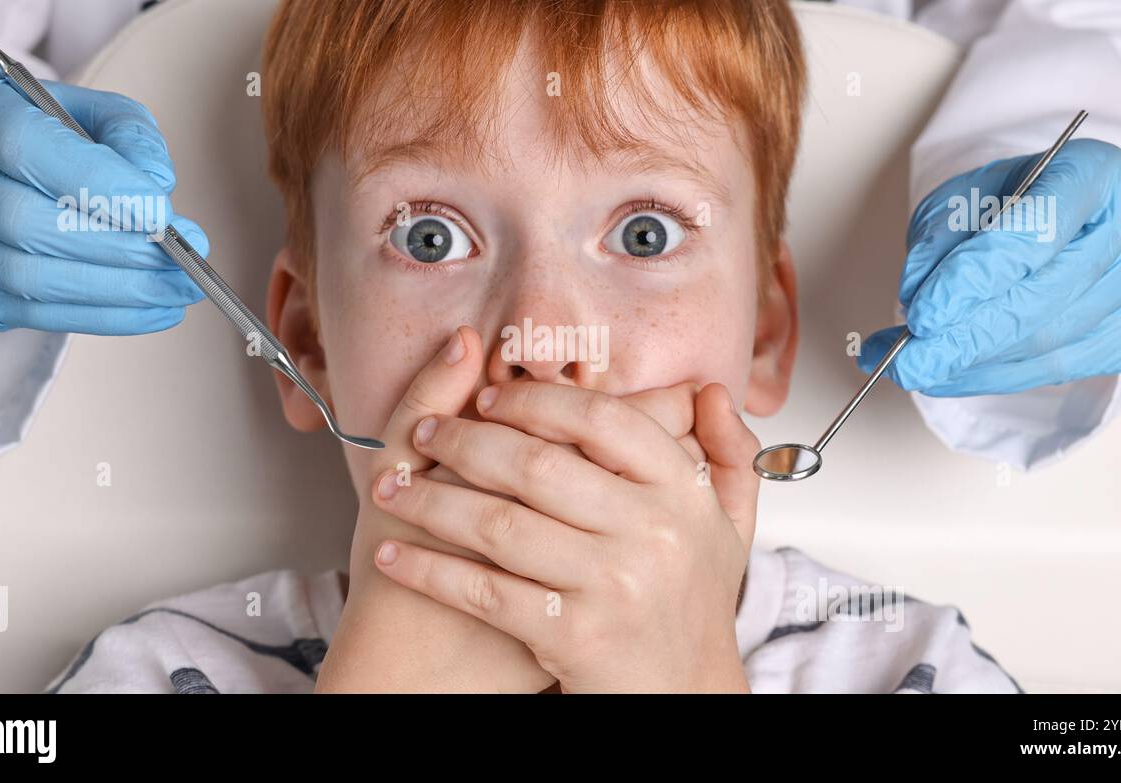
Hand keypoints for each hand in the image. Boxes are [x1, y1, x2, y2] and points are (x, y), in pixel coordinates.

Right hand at [0, 63, 205, 333]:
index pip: (23, 146)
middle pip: (21, 222)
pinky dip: (102, 317)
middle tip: (183, 256)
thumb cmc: (48, 129)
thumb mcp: (92, 108)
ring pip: (22, 278)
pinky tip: (155, 308)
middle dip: (115, 247)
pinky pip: (29, 315)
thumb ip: (129, 135)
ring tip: (180, 286)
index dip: (97, 185)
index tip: (162, 214)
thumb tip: (157, 185)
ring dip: (115, 290)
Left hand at [369, 381, 760, 692]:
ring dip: (430, 501)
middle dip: (464, 442)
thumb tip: (708, 392)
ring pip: (500, 524)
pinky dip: (429, 570)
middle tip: (425, 434)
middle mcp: (653, 533)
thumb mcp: (730, 527)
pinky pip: (484, 591)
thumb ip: (728, 455)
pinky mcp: (573, 636)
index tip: (487, 396)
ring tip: (390, 487)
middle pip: (537, 466)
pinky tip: (394, 554)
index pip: (601, 420)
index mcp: (683, 494)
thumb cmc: (694, 606)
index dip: (535, 401)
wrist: (686, 697)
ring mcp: (613, 586)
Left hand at [860, 139, 1120, 394]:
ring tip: (914, 367)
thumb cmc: (1012, 200)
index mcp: (1093, 172)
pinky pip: (1055, 370)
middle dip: (964, 340)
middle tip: (905, 363)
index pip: (1035, 232)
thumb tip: (915, 300)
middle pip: (1043, 299)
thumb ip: (939, 239)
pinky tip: (952, 375)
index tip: (922, 317)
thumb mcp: (962, 196)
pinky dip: (993, 378)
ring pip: (1047, 343)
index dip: (975, 280)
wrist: (1063, 216)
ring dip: (971, 365)